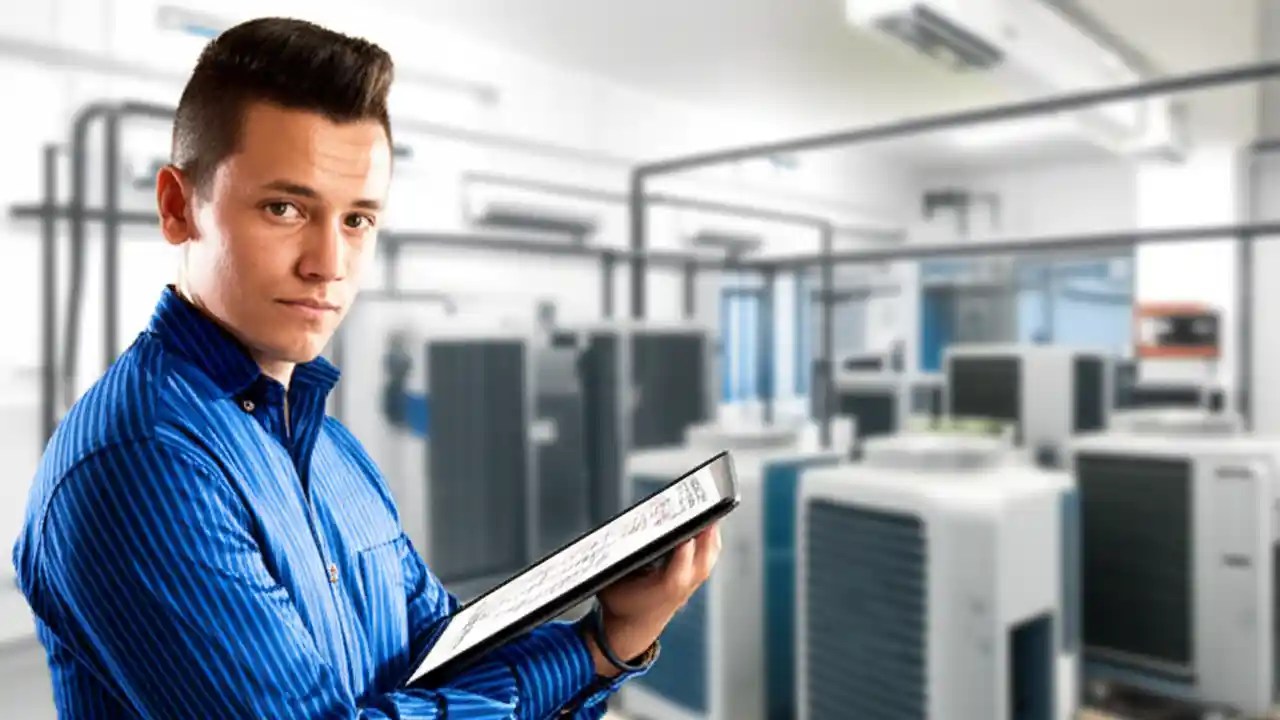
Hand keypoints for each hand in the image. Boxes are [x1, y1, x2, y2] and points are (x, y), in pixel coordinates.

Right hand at [585, 524, 721, 676]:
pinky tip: (704, 530)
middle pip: (704, 558)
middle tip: (706, 508)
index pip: (681, 562)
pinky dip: (708, 544)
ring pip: (709, 558)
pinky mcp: (691, 585)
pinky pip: (707, 561)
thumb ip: (621, 557)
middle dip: (707, 532)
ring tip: (708, 513)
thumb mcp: (612, 579)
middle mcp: (683, 587)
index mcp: (664, 587)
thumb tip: (627, 530)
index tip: (687, 520)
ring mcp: (690, 587)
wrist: (630, 631)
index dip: (686, 543)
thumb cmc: (620, 604)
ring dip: (710, 536)